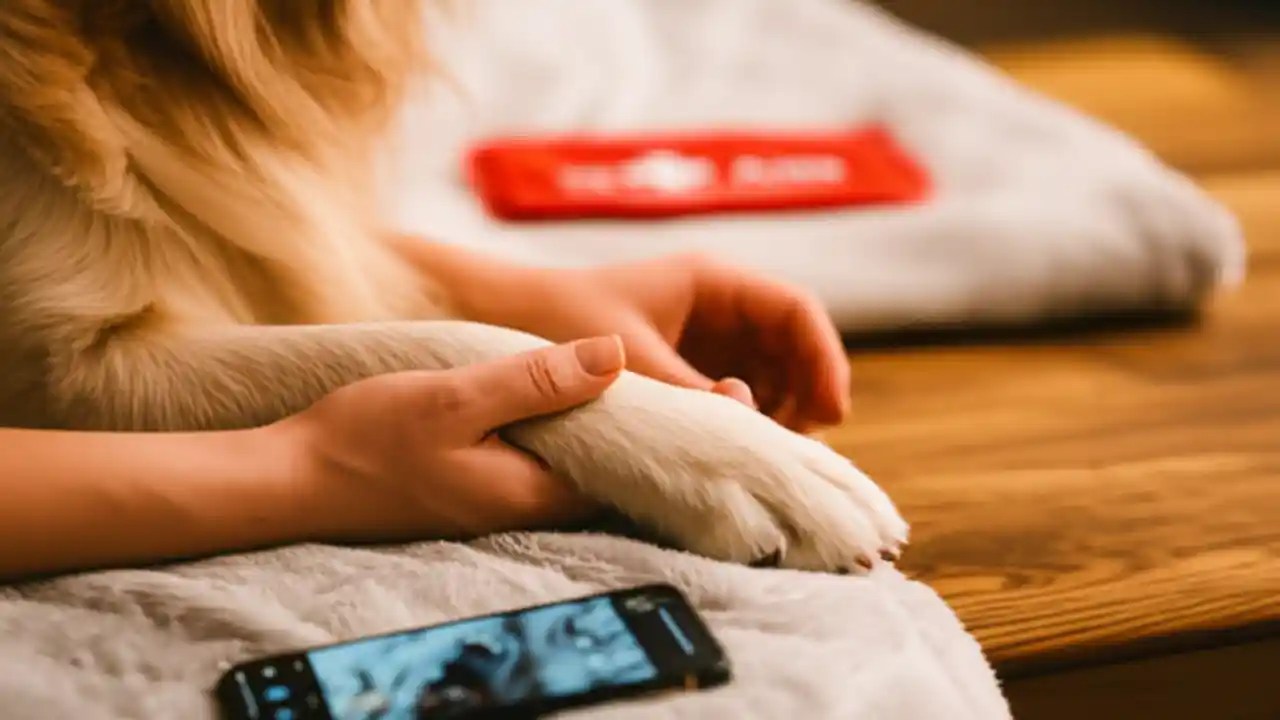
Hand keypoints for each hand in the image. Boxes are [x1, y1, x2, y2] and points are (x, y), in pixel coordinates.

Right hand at [280, 336, 624, 541]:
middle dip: (618, 425)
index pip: (620, 470)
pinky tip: (536, 400)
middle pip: (596, 472)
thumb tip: (615, 357)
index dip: (646, 428)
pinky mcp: (469, 494)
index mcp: (529, 496)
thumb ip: (536, 382)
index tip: (660, 380)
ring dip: (579, 426)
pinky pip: (528, 465)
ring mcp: (492, 507)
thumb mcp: (456, 397)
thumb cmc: (367, 439)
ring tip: (594, 375)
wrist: (291, 479)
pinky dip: (543, 433)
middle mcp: (520, 512)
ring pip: (562, 467)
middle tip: (633, 368)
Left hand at [512, 254, 849, 430]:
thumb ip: (689, 393)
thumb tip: (749, 422)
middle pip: (792, 348)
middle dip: (804, 395)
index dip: (825, 358)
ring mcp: (702, 336)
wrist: (498, 319)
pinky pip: (736, 391)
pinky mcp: (684, 365)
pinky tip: (733, 448)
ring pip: (770, 374)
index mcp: (710, 282)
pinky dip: (744, 419)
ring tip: (763, 453)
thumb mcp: (628, 361)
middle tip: (794, 447)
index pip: (795, 311)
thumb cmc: (556, 322)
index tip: (832, 412)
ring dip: (777, 412)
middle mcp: (715, 306)